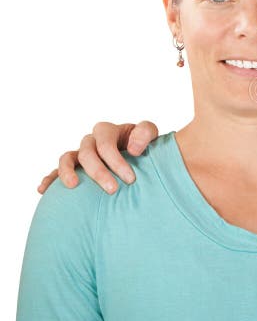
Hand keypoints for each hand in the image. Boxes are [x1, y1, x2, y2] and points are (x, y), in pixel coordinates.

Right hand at [37, 121, 158, 194]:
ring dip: (66, 172)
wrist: (138, 154)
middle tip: (113, 190)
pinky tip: (43, 189)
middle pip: (87, 153)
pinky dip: (49, 178)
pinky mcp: (74, 167)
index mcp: (108, 131)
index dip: (116, 160)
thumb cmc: (143, 144)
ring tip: (73, 186)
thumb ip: (145, 133)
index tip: (131, 179)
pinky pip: (56, 170)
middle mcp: (91, 141)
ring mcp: (80, 154)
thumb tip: (132, 148)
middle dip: (98, 172)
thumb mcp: (149, 134)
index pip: (106, 143)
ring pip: (66, 158)